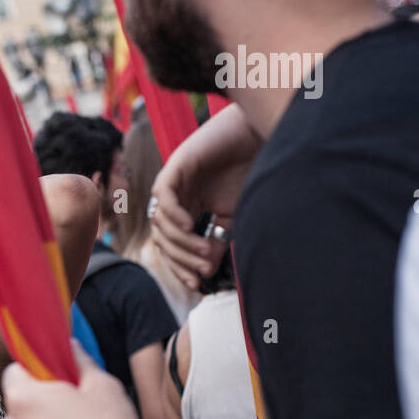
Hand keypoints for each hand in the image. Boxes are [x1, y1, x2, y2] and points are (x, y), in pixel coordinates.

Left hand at [150, 103, 259, 289]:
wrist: (257, 135)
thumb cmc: (248, 170)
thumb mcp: (231, 215)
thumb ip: (216, 241)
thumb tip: (204, 272)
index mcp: (185, 208)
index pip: (171, 244)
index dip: (180, 265)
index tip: (198, 283)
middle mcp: (174, 198)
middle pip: (162, 237)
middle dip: (181, 258)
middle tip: (203, 270)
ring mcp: (172, 182)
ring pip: (161, 222)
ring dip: (182, 242)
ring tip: (205, 251)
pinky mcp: (175, 166)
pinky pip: (163, 197)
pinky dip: (174, 214)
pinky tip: (191, 226)